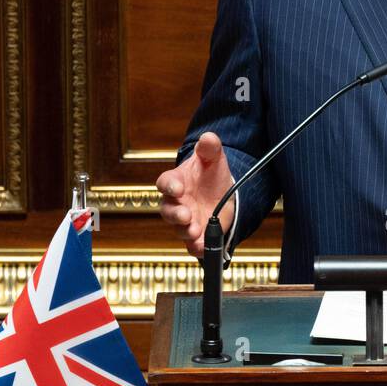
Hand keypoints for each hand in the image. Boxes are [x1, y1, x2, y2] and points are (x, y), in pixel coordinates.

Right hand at [156, 131, 235, 258]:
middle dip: (176, 214)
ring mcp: (185, 221)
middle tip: (186, 215)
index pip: (165, 183)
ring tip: (195, 232)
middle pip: (168, 211)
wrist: (221, 192)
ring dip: (186, 232)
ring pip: (179, 229)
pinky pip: (192, 244)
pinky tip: (202, 248)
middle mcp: (176, 203)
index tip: (177, 188)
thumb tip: (209, 137)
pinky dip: (196, 247)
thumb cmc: (210, 174)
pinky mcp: (196, 234)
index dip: (169, 186)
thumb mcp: (213, 158)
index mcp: (176, 182)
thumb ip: (209, 148)